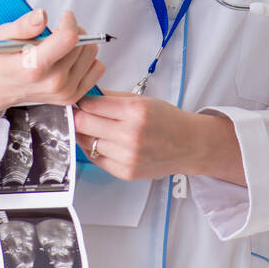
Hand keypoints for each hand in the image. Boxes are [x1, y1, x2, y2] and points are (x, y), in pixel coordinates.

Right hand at [0, 8, 104, 114]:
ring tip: (60, 46)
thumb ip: (22, 26)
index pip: (68, 39)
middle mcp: (52, 82)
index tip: (64, 15)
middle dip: (72, 31)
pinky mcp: (72, 96)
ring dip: (80, 44)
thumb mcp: (0, 36)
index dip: (70, 21)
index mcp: (33, 66)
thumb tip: (42, 15)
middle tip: (56, 33)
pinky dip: (87, 59)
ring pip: (91, 54)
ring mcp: (64, 92)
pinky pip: (97, 69)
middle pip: (82, 44)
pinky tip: (70, 58)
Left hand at [72, 90, 208, 181]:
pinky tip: (106, 142)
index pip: (91, 106)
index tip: (81, 102)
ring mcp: (127, 156)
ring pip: (87, 143)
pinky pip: (96, 159)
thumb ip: (111, 97)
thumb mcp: (142, 100)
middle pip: (83, 125)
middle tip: (82, 114)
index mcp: (135, 111)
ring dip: (87, 134)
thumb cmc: (167, 120)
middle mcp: (131, 135)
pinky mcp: (125, 171)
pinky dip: (96, 150)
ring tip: (98, 128)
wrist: (189, 145)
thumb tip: (85, 95)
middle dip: (79, 118)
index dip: (82, 102)